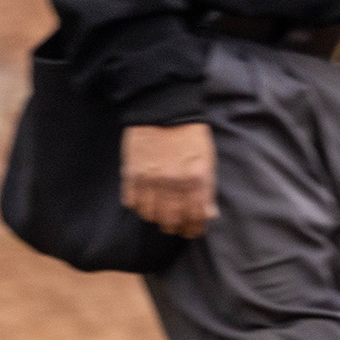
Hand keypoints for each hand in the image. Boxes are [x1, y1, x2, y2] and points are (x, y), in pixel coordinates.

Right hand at [121, 123, 216, 237]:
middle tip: (177, 227)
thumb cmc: (190, 134)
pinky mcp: (130, 174)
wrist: (164, 109)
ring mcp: (149, 179)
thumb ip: (207, 189)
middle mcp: (173, 182)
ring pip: (150, 215)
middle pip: (172, 220)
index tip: (194, 231)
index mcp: (196, 177)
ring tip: (161, 215)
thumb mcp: (208, 159)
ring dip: (157, 218)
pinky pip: (132, 202)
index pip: (195, 216)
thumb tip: (209, 215)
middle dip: (176, 227)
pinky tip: (145, 202)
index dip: (194, 228)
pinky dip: (138, 206)